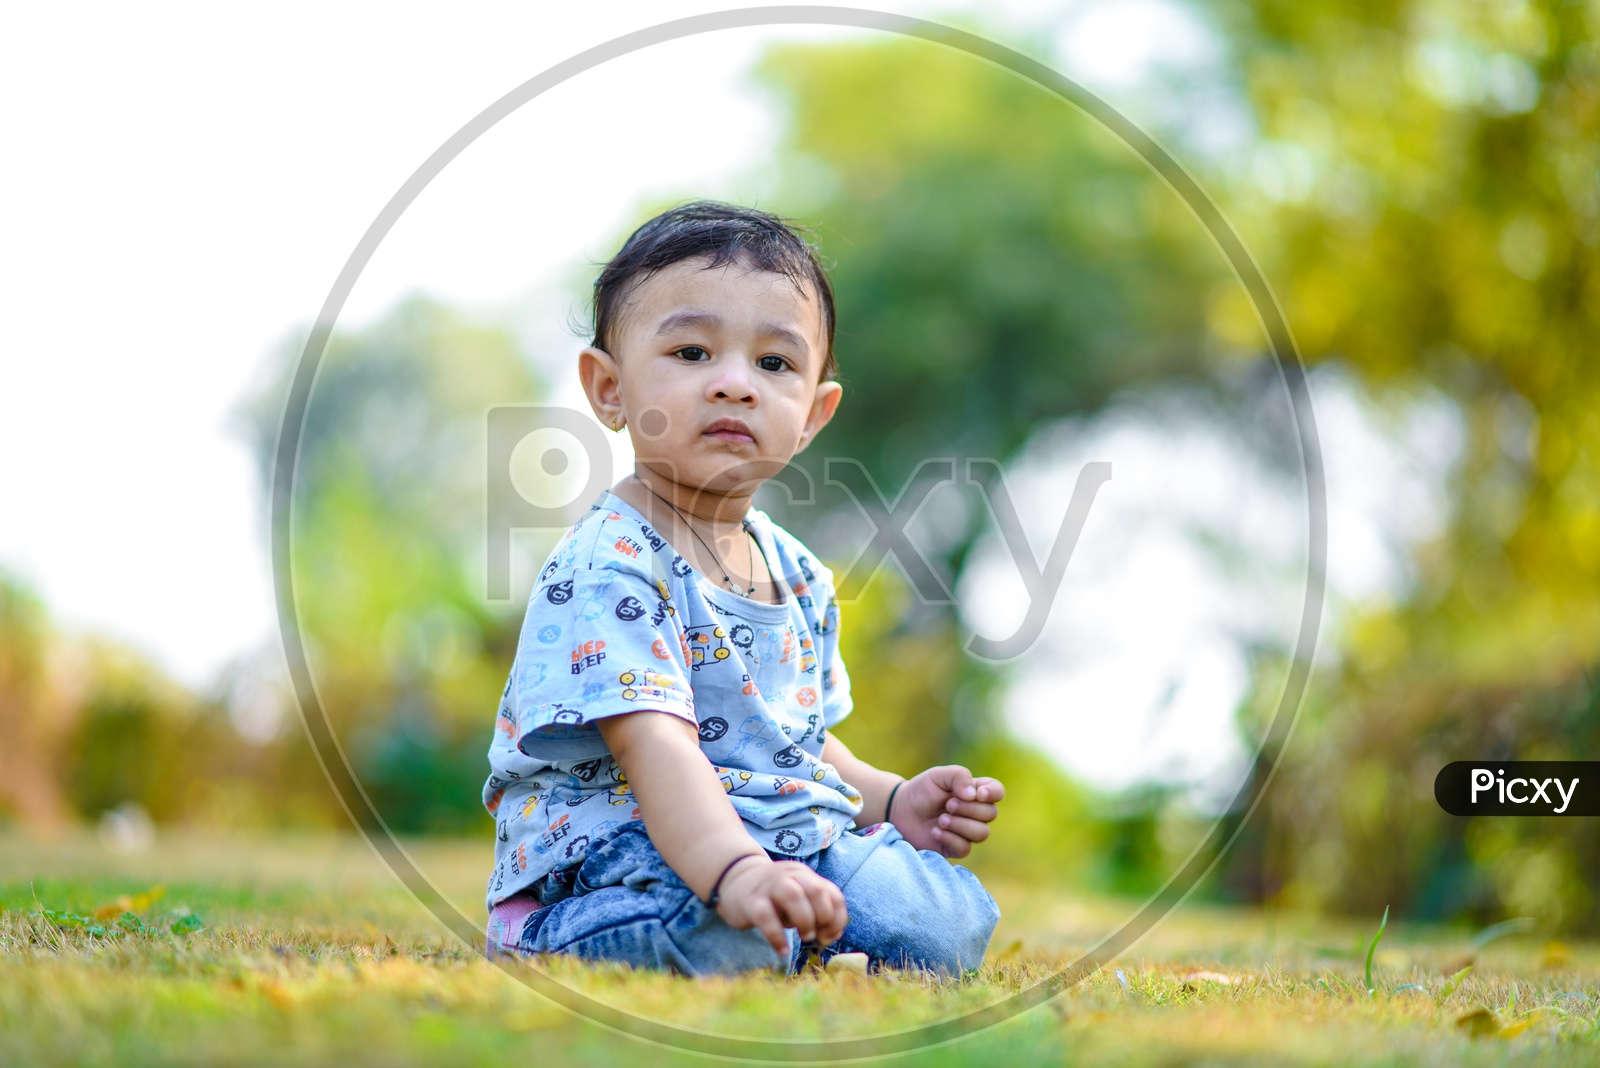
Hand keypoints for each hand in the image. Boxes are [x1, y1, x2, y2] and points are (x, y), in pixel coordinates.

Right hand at [712, 855, 847, 956]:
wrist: (734, 881)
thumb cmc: (773, 897)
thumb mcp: (798, 899)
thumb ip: (815, 911)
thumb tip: (833, 935)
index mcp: (805, 876)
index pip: (832, 893)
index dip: (837, 918)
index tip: (829, 936)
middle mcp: (789, 876)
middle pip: (816, 890)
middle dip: (823, 917)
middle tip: (816, 936)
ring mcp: (769, 887)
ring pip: (792, 894)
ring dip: (805, 919)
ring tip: (805, 937)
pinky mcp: (750, 901)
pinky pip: (765, 916)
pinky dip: (777, 937)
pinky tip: (782, 950)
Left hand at [890, 765, 1005, 857]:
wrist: (900, 810)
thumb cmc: (921, 791)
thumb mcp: (938, 775)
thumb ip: (958, 776)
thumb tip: (974, 795)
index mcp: (974, 792)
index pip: (997, 791)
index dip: (993, 793)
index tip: (978, 794)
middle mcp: (974, 812)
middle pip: (991, 814)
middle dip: (969, 809)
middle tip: (948, 804)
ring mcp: (966, 831)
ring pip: (982, 833)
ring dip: (960, 825)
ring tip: (941, 819)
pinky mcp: (954, 848)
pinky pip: (965, 848)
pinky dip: (949, 838)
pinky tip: (935, 831)